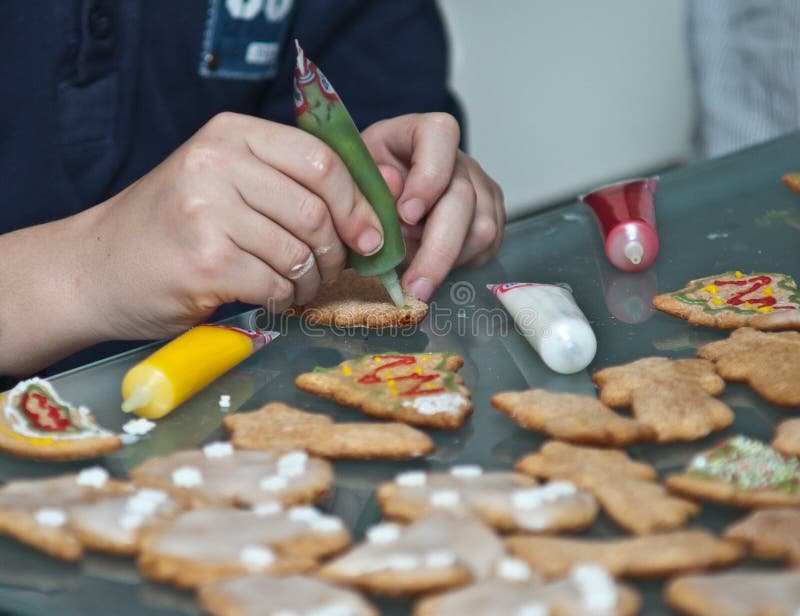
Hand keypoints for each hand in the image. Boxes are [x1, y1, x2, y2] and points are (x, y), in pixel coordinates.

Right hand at [0, 112, 383, 373]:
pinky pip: (276, 284)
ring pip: (299, 251)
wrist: (94, 268)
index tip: (368, 235)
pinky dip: (284, 299)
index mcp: (229, 134)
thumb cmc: (169, 228)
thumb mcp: (220, 180)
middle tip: (327, 269)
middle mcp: (216, 163)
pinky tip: (271, 298)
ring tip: (297, 286)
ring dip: (310, 280)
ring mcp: (207, 211)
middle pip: (316, 210)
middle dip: (335, 251)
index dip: (357, 203)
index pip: (322, 160)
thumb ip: (281, 182)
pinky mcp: (204, 261)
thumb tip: (367, 212)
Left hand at [362, 113, 504, 300]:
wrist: (382, 198)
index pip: (439, 136)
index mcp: (420, 134)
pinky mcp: (491, 215)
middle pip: (462, 197)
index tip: (405, 214)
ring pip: (480, 228)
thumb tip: (392, 192)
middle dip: (437, 248)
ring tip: (414, 278)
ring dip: (446, 261)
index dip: (427, 177)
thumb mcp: (355, 182)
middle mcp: (458, 158)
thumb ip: (368, 188)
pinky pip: (486, 246)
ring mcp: (480, 187)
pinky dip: (458, 264)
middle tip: (414, 286)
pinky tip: (432, 267)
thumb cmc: (366, 188)